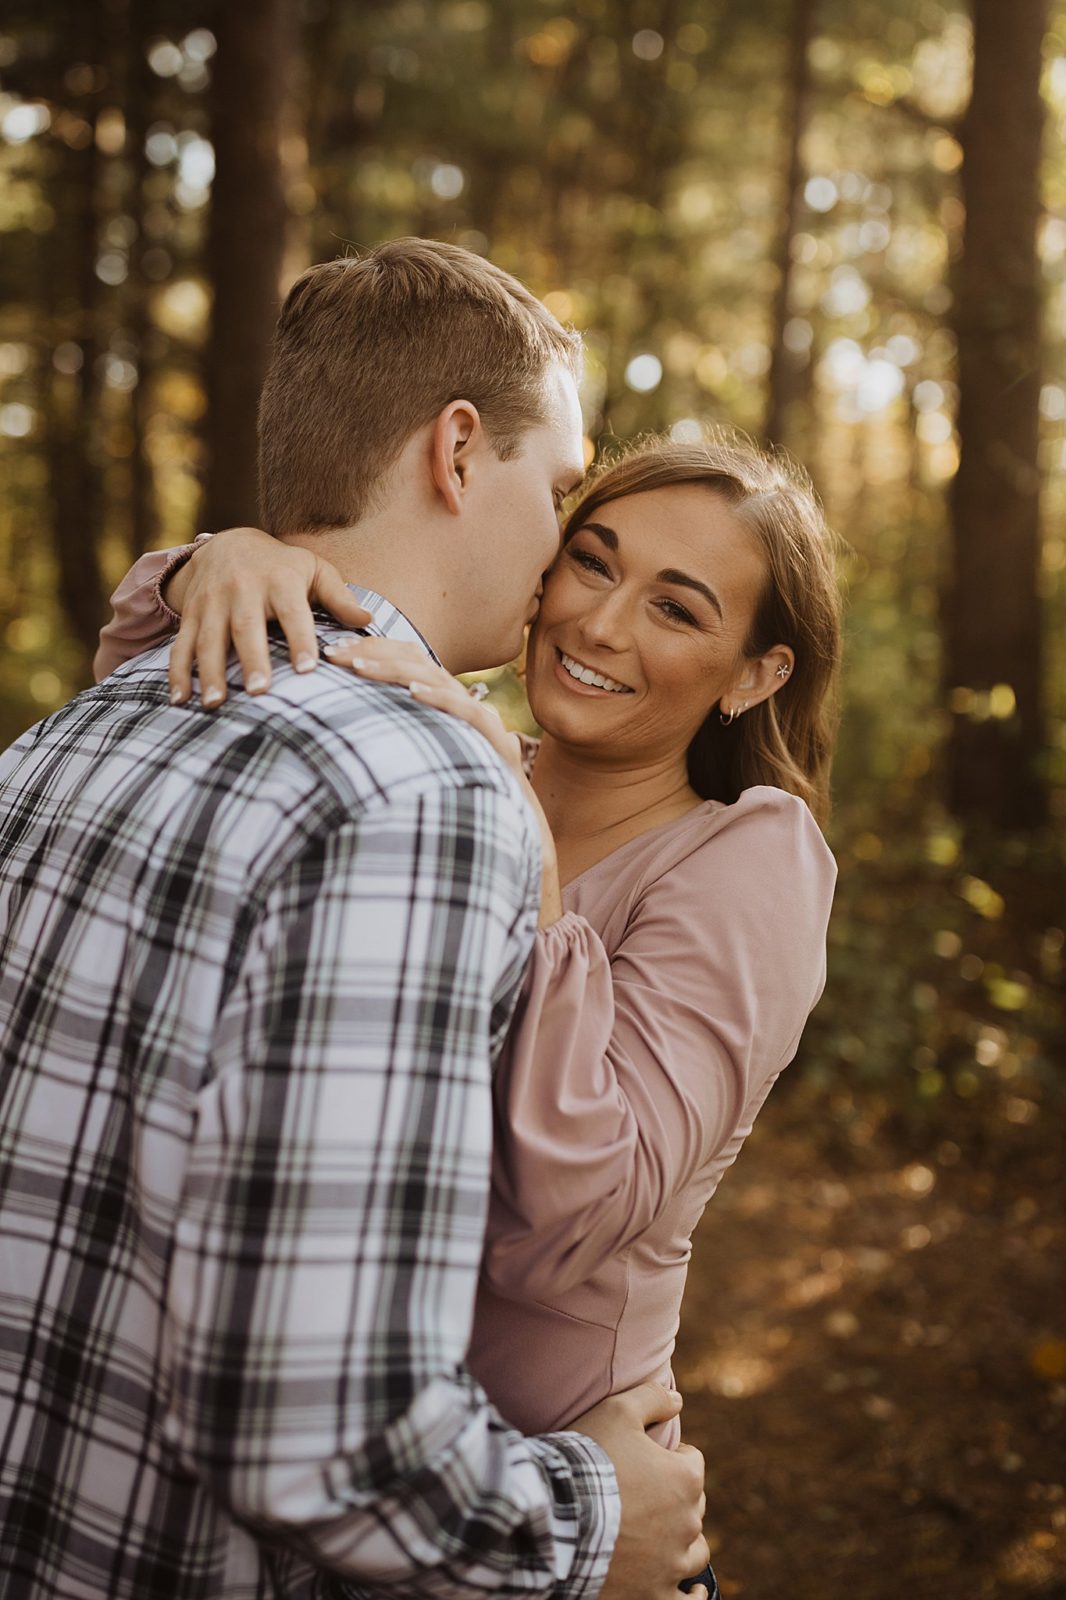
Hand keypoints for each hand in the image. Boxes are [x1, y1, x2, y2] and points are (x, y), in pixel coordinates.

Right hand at [165, 527, 372, 707]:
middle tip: (260, 691)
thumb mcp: (314, 571)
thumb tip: (368, 620)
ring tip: (215, 703)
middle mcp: (243, 589)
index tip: (307, 669)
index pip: (292, 612)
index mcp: (280, 581)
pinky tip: (180, 700)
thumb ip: (339, 596)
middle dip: (251, 659)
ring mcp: (212, 601)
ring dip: (210, 672)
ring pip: (209, 638)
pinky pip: (182, 644)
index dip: (300, 639)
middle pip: (246, 627)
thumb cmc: (282, 566)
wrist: (228, 544)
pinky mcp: (191, 613)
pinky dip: (178, 672)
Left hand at [322, 637, 563, 926]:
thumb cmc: (460, 810)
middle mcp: (463, 706)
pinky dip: (440, 699)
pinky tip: (413, 692)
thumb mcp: (416, 770)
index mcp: (442, 707)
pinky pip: (468, 714)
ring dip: (395, 670)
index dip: (370, 651)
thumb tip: (341, 737)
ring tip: (358, 668)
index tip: (329, 653)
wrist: (513, 843)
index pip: (407, 662)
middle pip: (418, 660)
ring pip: (438, 680)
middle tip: (330, 654)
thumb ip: (392, 746)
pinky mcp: (497, 747)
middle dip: (371, 652)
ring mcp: (482, 724)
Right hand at [569, 1383, 708, 1599]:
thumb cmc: (588, 1461)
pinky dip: (692, 1596)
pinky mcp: (653, 1595)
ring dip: (684, 1541)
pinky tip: (693, 1591)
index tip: (644, 1458)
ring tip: (665, 1536)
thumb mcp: (617, 1410)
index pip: (692, 1461)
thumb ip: (652, 1398)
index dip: (669, 1456)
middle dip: (674, 1496)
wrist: (557, 1518)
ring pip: (694, 1551)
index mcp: (685, 1479)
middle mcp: (687, 1523)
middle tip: (641, 1492)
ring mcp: (670, 1564)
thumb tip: (677, 1399)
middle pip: (693, 1505)